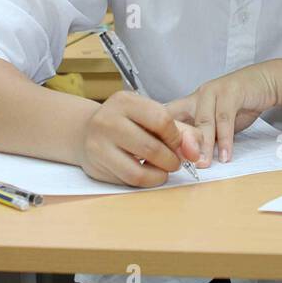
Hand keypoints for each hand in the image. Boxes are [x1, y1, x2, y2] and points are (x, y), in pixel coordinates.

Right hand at [79, 90, 201, 186]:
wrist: (85, 132)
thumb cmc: (127, 123)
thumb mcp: (151, 116)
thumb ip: (182, 131)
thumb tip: (195, 153)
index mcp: (125, 101)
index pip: (161, 119)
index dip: (176, 137)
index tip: (178, 144)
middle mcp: (108, 120)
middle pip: (151, 147)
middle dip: (171, 160)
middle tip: (175, 161)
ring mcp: (99, 144)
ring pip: (139, 170)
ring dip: (160, 174)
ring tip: (163, 169)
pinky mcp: (96, 166)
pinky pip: (128, 181)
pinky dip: (147, 180)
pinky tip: (148, 173)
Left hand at [165, 62, 279, 165]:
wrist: (264, 83)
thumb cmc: (239, 104)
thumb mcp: (217, 122)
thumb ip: (204, 137)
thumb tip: (190, 160)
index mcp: (190, 102)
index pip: (168, 117)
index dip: (160, 134)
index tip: (158, 156)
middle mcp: (197, 96)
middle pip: (182, 120)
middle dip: (179, 143)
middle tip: (177, 165)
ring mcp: (214, 92)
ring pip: (204, 121)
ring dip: (203, 145)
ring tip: (203, 164)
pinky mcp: (231, 92)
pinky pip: (225, 119)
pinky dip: (225, 139)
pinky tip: (225, 155)